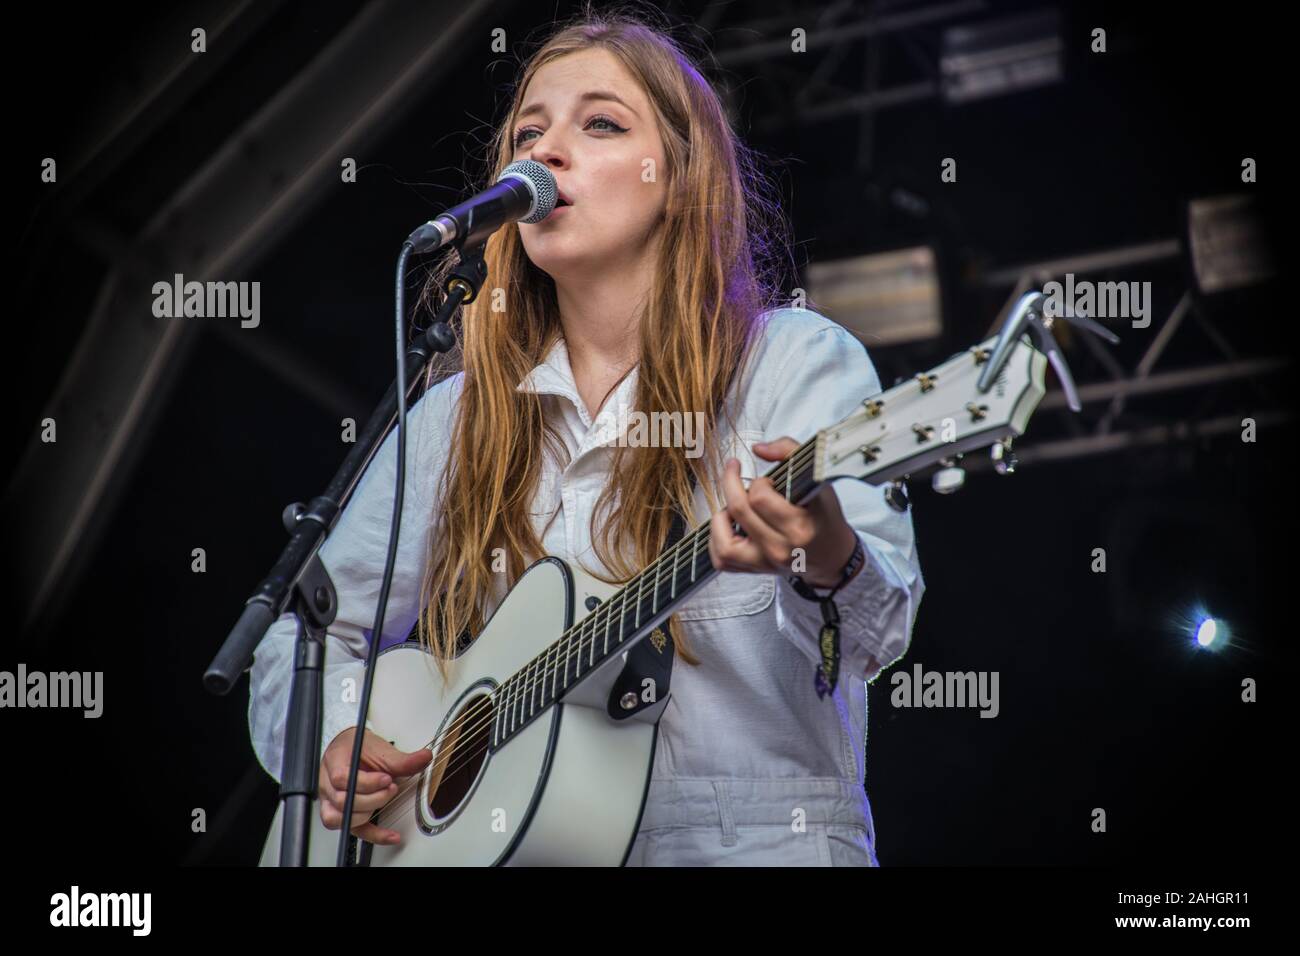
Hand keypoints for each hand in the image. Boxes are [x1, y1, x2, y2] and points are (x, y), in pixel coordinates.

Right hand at [318, 726, 431, 844]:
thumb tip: (424, 758)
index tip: (387, 778)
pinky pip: (353, 831)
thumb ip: (401, 759)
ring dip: (368, 813)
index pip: (342, 779)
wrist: (350, 750)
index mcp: (335, 763)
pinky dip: (374, 835)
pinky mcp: (342, 815)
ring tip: (385, 799)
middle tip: (391, 788)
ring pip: (341, 818)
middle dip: (372, 798)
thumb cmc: (359, 749)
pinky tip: (391, 835)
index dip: (367, 782)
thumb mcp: (380, 750)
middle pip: (343, 801)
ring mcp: (331, 802)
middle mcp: (328, 785)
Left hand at [708, 436, 859, 587]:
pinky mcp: (755, 570)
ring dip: (720, 517)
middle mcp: (781, 549)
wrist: (832, 554)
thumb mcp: (817, 479)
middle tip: (734, 473)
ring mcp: (765, 562)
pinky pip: (722, 559)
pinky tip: (727, 526)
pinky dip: (716, 540)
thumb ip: (789, 452)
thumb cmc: (823, 517)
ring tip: (731, 506)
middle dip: (732, 484)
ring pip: (724, 542)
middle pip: (740, 511)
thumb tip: (758, 448)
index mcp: (799, 527)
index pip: (760, 497)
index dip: (759, 482)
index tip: (767, 480)